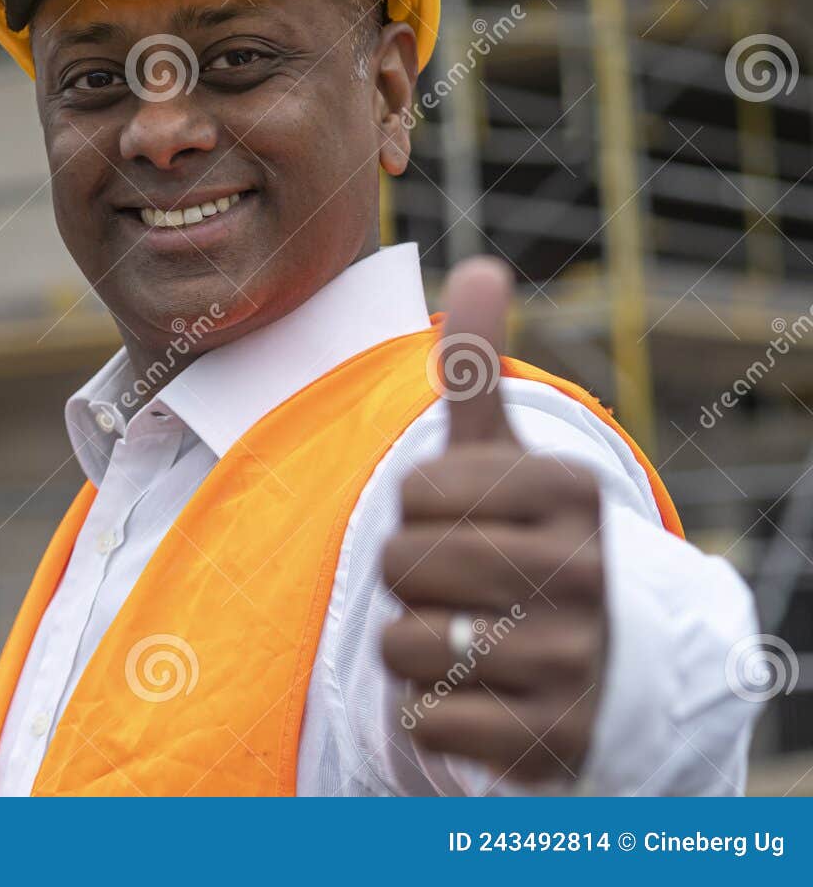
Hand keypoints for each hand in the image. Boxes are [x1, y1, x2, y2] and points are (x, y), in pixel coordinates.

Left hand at [380, 256, 605, 784]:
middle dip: (407, 574)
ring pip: (408, 642)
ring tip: (468, 634)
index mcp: (571, 490)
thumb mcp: (506, 458)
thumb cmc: (525, 540)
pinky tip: (477, 694)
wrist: (604, 662)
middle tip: (457, 581)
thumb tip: (480, 266)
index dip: (417, 506)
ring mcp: (578, 661)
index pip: (417, 488)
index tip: (462, 515)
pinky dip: (428, 710)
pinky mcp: (556, 741)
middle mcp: (588, 573)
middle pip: (403, 564)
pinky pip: (426, 718)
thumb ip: (480, 372)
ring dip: (413, 642)